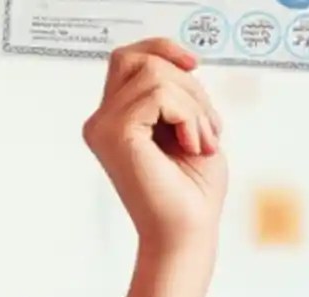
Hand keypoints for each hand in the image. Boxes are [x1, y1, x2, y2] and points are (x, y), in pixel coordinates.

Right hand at [83, 37, 227, 255]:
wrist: (188, 234)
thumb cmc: (193, 192)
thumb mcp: (192, 128)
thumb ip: (178, 94)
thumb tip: (180, 61)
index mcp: (116, 120)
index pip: (129, 59)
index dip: (162, 50)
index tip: (194, 64)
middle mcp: (101, 121)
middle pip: (138, 59)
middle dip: (185, 83)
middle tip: (206, 128)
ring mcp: (103, 127)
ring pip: (154, 75)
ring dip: (194, 106)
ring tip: (201, 143)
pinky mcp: (115, 134)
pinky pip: (159, 94)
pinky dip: (189, 116)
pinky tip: (194, 146)